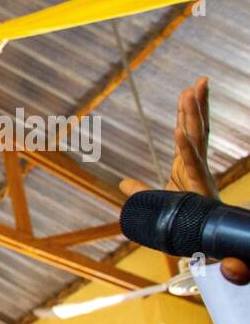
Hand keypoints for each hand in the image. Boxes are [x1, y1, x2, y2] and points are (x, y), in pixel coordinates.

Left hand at [120, 76, 247, 284]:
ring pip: (196, 140)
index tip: (189, 89)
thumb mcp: (156, 201)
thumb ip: (140, 190)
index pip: (189, 132)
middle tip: (200, 80)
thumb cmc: (183, 220)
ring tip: (190, 93)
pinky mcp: (198, 187)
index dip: (189, 112)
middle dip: (199, 105)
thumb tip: (123, 183)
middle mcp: (196, 165)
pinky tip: (180, 129)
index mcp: (187, 164)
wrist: (199, 244)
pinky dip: (184, 146)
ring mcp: (199, 174)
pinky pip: (190, 162)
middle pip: (198, 129)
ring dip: (192, 116)